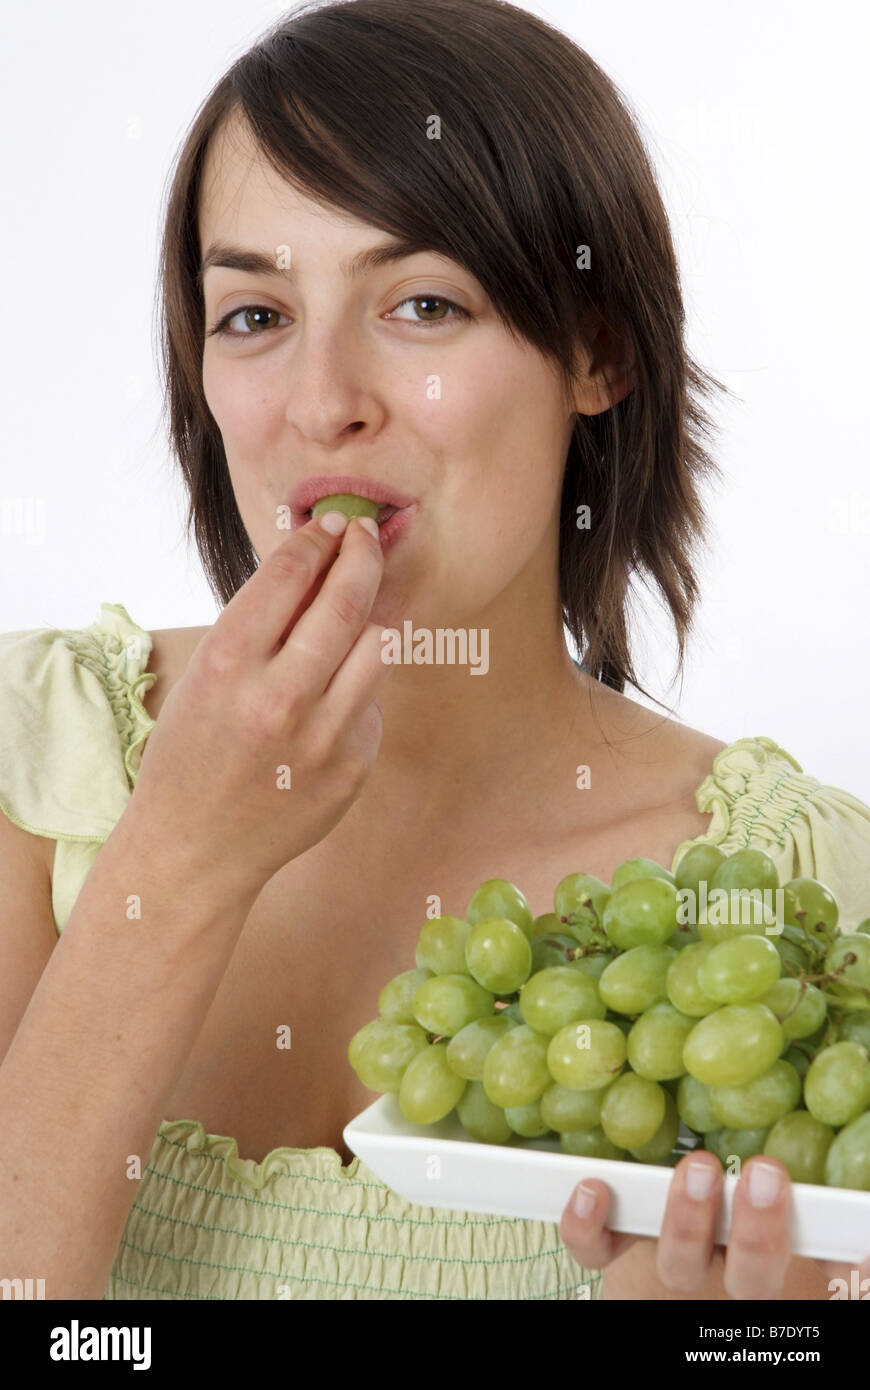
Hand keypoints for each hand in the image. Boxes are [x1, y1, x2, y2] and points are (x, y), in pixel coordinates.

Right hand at [129, 511, 390, 896]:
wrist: (196, 847)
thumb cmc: (193, 751)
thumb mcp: (205, 676)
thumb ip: (259, 624)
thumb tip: (318, 559)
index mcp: (227, 666)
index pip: (289, 574)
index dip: (318, 538)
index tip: (333, 523)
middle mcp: (278, 698)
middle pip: (346, 601)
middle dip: (361, 555)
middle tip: (365, 537)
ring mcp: (323, 737)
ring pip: (377, 645)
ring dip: (368, 620)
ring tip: (351, 615)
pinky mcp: (353, 766)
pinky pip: (373, 700)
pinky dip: (359, 686)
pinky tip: (331, 696)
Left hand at [559, 1150, 869, 1298]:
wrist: (683, 1289)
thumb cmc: (744, 1261)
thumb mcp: (802, 1257)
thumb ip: (829, 1244)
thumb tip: (862, 1239)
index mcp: (772, 1284)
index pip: (803, 1275)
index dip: (814, 1252)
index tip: (822, 1216)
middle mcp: (722, 1286)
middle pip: (749, 1277)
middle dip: (759, 1233)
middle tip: (766, 1177)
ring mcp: (667, 1273)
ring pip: (678, 1262)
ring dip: (688, 1218)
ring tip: (701, 1170)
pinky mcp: (616, 1258)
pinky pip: (596, 1250)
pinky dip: (587, 1223)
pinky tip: (592, 1188)